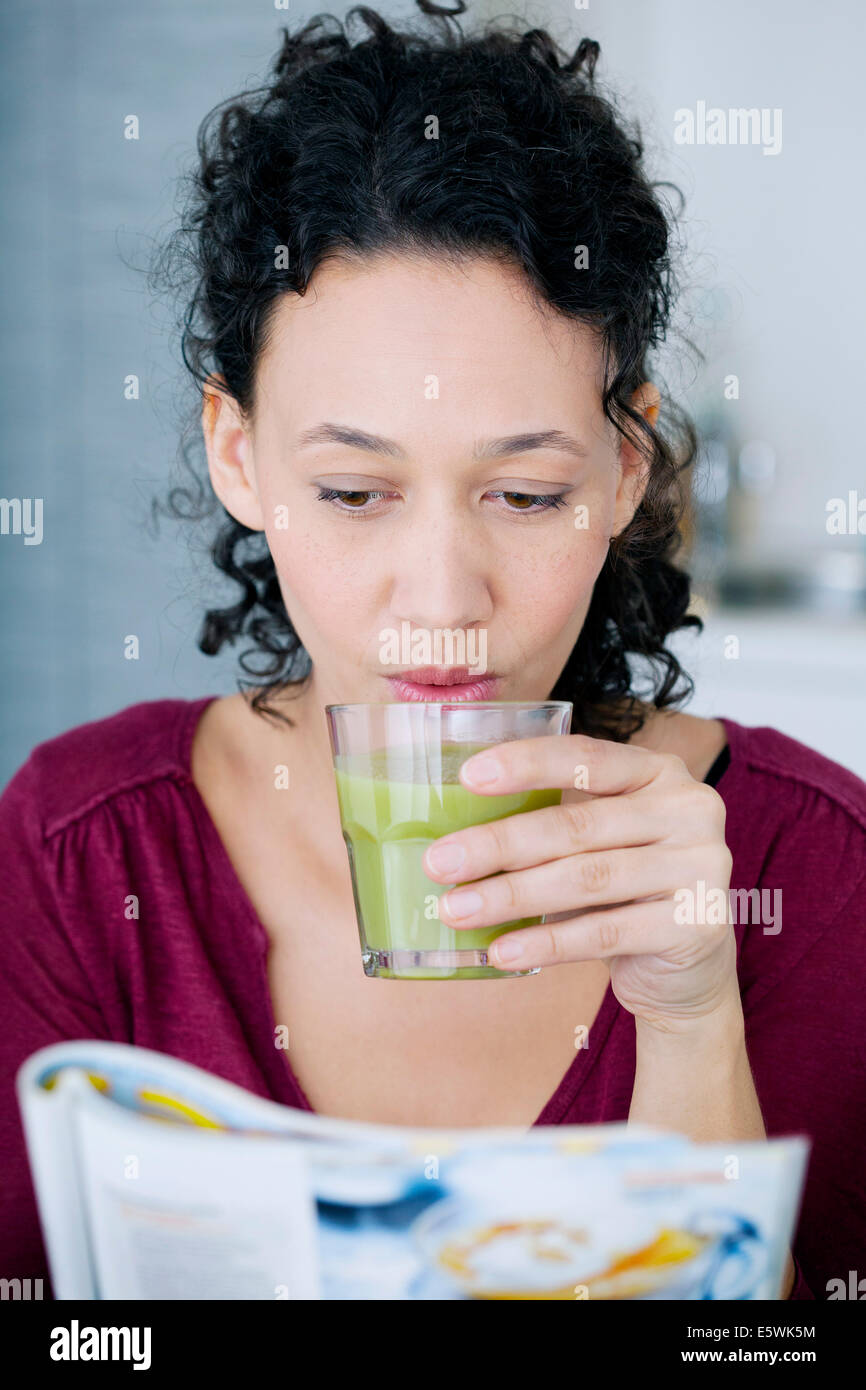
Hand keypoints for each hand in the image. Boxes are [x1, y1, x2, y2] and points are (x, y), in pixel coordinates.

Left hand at [422, 733, 737, 1030]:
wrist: (687, 971)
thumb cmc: (624, 892)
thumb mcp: (598, 842)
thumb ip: (550, 822)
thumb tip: (452, 834)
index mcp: (658, 771)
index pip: (585, 757)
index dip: (526, 763)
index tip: (467, 778)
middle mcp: (689, 809)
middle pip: (577, 824)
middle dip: (499, 844)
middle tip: (439, 862)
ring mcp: (701, 867)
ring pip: (586, 878)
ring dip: (510, 896)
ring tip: (456, 910)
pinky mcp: (697, 925)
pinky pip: (605, 933)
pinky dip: (546, 943)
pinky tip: (502, 951)